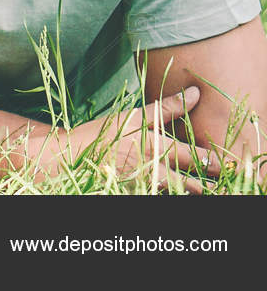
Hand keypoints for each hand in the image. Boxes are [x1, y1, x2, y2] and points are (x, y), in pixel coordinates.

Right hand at [57, 87, 210, 190]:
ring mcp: (147, 187)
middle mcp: (157, 172)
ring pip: (179, 194)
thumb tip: (196, 93)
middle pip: (194, 185)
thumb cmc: (101, 133)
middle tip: (213, 179)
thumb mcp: (134, 116)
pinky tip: (165, 186)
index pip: (199, 159)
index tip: (220, 161)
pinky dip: (168, 193)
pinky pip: (159, 197)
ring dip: (189, 190)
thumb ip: (168, 107)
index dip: (214, 162)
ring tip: (193, 185)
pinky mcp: (137, 195)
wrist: (71, 158)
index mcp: (158, 149)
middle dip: (207, 184)